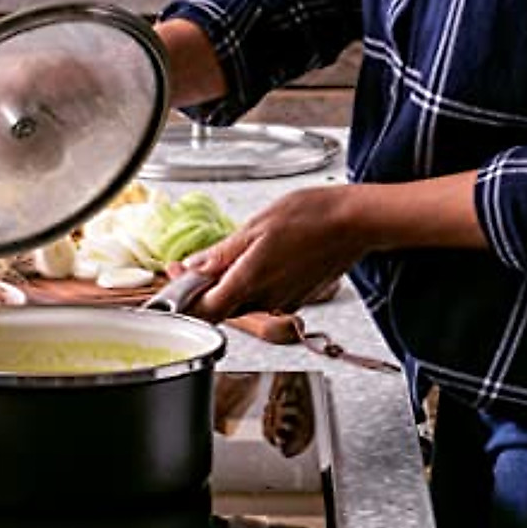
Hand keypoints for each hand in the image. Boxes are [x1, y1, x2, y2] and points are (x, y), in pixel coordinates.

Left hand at [169, 183, 367, 321]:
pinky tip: (251, 259)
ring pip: (241, 300)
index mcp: (251, 282)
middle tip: (187, 264)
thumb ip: (222, 254)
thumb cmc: (310, 217)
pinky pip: (263, 295)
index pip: (204, 310)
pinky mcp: (296, 295)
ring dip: (225, 284)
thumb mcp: (255, 226)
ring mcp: (283, 300)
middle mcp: (267, 299)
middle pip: (221, 306)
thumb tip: (193, 268)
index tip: (172, 274)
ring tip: (218, 258)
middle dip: (200, 288)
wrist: (354, 222)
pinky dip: (249, 281)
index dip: (182, 298)